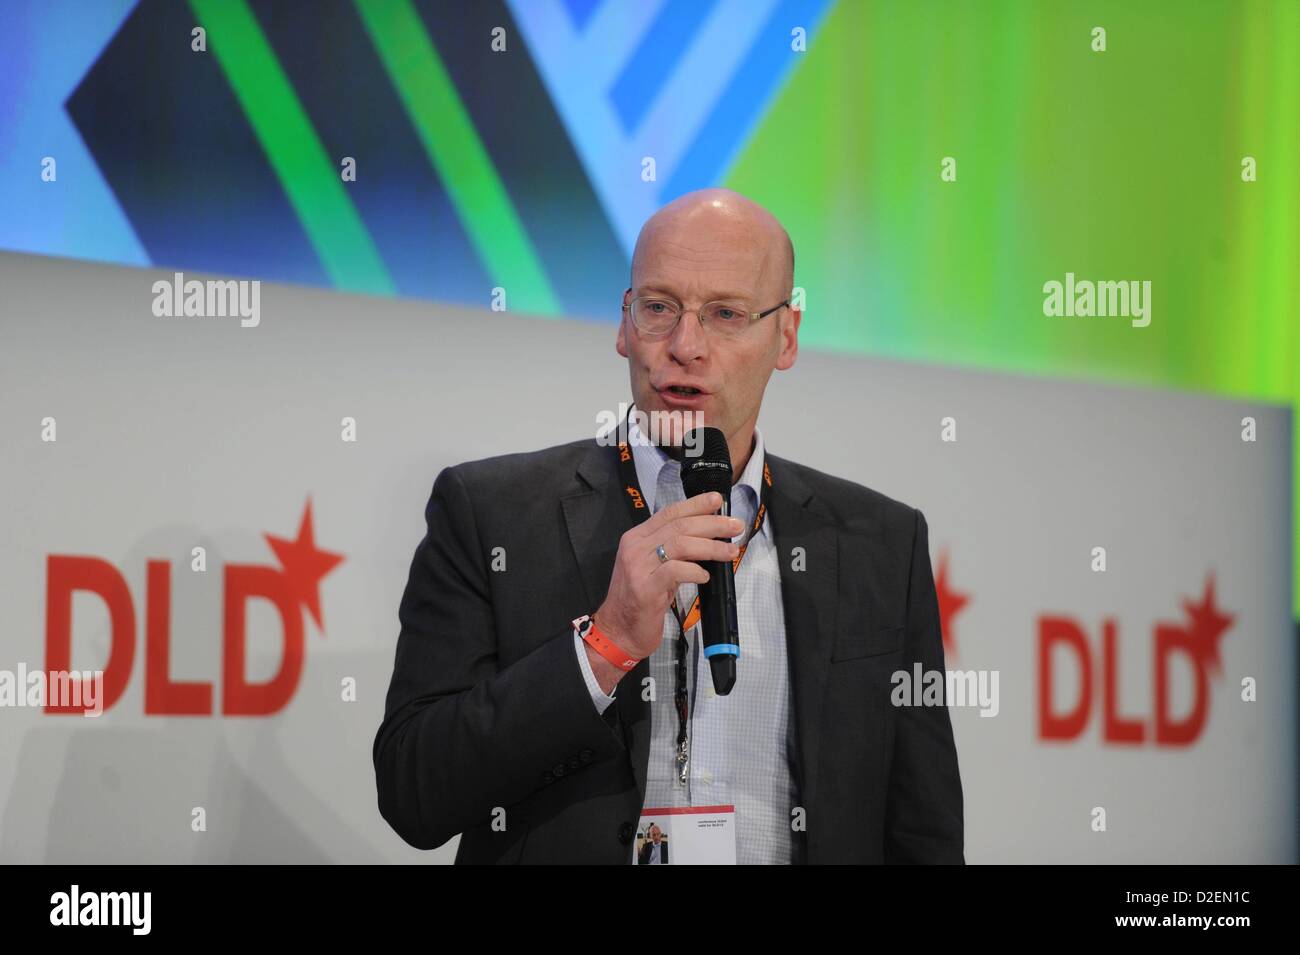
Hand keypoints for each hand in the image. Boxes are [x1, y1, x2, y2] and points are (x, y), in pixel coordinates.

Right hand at [593, 491, 742, 669]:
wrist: (618, 631)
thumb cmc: (640, 600)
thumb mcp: (654, 567)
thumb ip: (674, 551)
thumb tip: (708, 537)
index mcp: (637, 537)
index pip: (670, 512)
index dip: (696, 504)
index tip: (718, 500)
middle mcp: (635, 547)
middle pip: (679, 525)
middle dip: (712, 523)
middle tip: (735, 526)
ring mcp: (638, 566)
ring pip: (681, 544)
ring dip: (711, 546)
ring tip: (729, 551)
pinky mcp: (645, 587)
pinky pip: (676, 570)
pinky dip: (695, 570)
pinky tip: (705, 576)